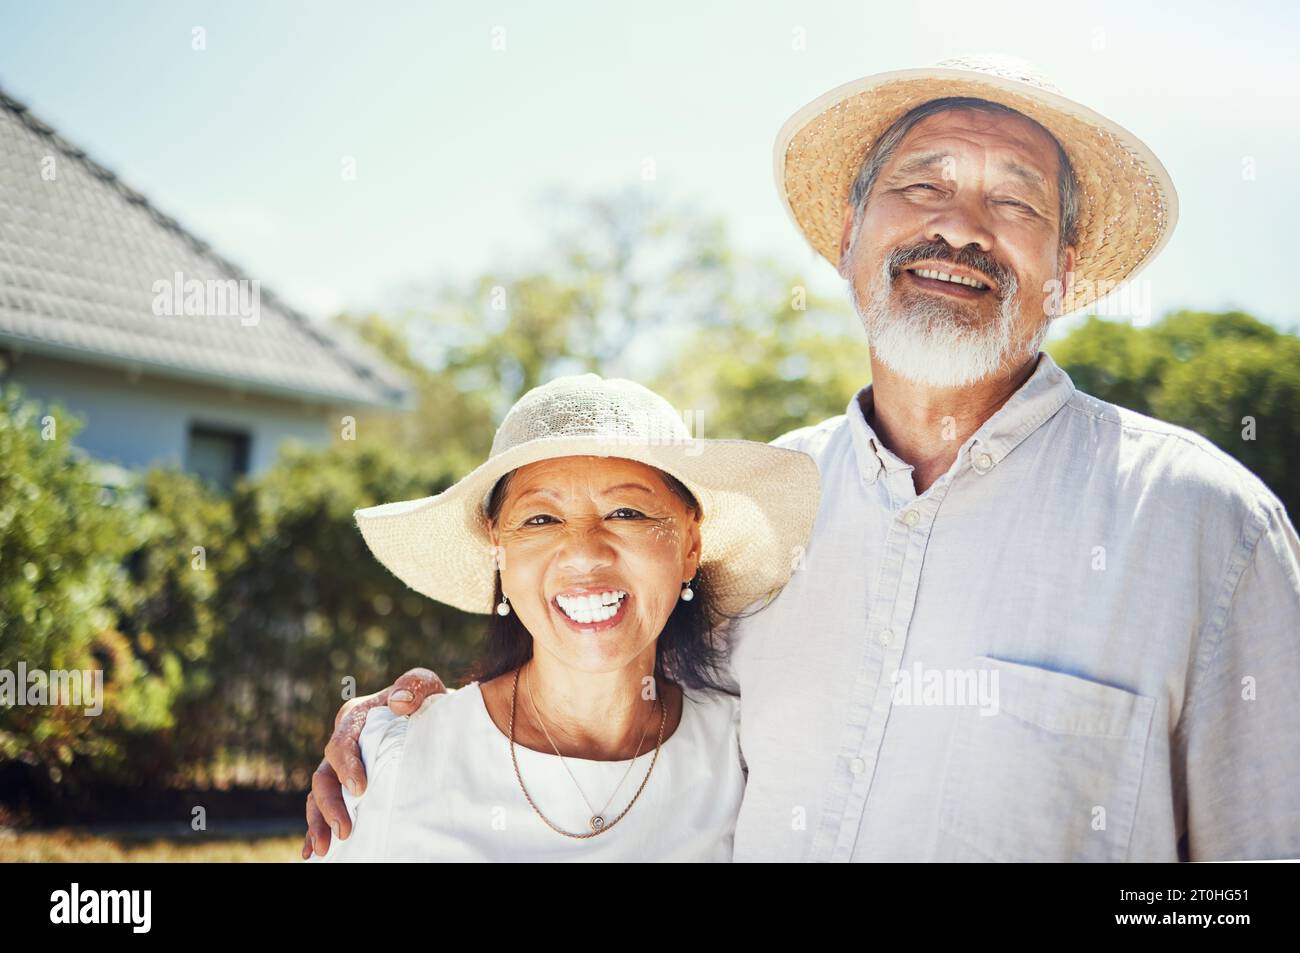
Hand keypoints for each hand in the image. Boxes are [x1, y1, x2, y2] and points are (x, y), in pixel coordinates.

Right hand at [302, 667, 446, 858]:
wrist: (433, 720)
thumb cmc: (425, 701)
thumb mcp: (424, 685)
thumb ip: (413, 686)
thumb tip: (398, 702)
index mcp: (354, 718)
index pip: (341, 743)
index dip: (346, 766)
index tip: (361, 789)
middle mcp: (341, 745)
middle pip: (323, 776)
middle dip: (330, 804)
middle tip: (344, 829)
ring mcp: (341, 769)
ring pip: (318, 797)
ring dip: (318, 822)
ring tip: (324, 848)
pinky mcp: (346, 788)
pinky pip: (323, 809)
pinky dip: (313, 829)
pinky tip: (311, 851)